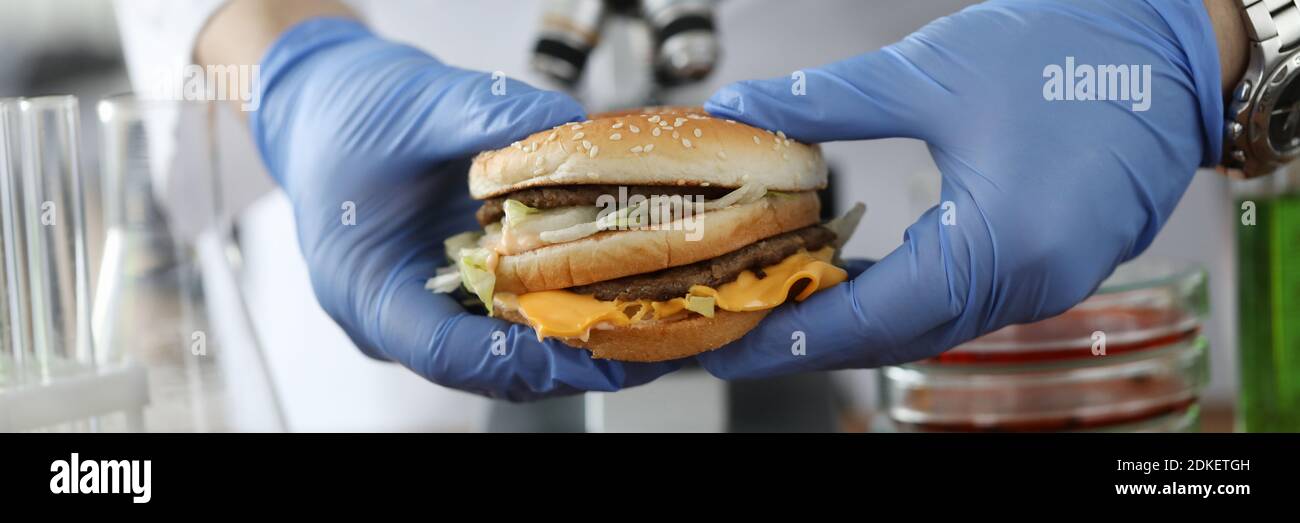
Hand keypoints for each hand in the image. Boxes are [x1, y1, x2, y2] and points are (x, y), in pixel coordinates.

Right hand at [251, 18, 681, 399]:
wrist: (327, 107)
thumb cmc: (348, 117)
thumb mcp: (415, 106)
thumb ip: (485, 117)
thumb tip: (566, 125)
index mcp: (366, 287)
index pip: (445, 351)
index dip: (523, 358)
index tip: (590, 344)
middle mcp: (398, 316)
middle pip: (489, 367)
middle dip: (573, 360)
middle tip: (650, 344)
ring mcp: (429, 310)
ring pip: (509, 355)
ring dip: (578, 342)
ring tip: (653, 325)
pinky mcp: (458, 294)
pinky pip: (516, 321)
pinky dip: (566, 310)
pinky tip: (619, 293)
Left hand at [697, 0, 1222, 377]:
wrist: (1177, 45)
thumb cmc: (1073, 48)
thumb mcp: (931, 71)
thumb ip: (826, 100)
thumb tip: (744, 109)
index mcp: (1000, 247)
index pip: (872, 318)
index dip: (792, 335)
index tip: (731, 345)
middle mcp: (1029, 285)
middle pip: (896, 337)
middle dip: (812, 337)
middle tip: (738, 329)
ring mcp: (1050, 284)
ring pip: (928, 326)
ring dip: (857, 320)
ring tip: (782, 305)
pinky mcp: (1056, 269)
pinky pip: (962, 305)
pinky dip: (902, 300)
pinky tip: (856, 277)